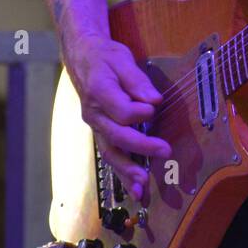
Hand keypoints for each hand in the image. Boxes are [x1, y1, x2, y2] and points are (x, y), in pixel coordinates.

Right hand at [64, 31, 171, 202]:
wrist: (82, 58)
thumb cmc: (105, 57)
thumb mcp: (121, 58)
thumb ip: (137, 80)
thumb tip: (154, 101)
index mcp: (99, 91)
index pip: (120, 109)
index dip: (138, 112)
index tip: (154, 108)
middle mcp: (94, 113)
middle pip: (116, 135)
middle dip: (141, 146)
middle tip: (165, 151)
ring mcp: (95, 126)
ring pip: (110, 152)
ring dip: (127, 171)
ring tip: (143, 188)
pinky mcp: (100, 133)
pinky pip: (110, 155)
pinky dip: (122, 174)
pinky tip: (135, 190)